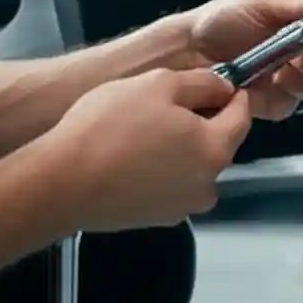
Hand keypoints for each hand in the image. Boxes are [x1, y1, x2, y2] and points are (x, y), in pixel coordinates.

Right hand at [47, 68, 250, 231]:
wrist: (60, 183)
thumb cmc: (107, 130)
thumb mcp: (158, 84)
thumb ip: (201, 83)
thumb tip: (223, 87)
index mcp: (215, 150)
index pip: (242, 118)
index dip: (234, 98)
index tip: (227, 87)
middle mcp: (207, 184)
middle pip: (217, 144)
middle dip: (200, 123)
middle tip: (168, 106)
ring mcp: (181, 206)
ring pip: (192, 166)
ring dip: (178, 149)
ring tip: (143, 132)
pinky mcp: (155, 219)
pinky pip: (168, 186)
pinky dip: (158, 171)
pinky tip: (131, 158)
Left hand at [184, 0, 302, 119]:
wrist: (184, 53)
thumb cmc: (217, 22)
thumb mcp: (260, 3)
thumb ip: (302, 3)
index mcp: (301, 27)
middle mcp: (298, 54)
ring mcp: (286, 80)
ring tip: (285, 67)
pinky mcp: (272, 103)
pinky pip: (291, 105)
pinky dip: (282, 96)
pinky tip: (268, 85)